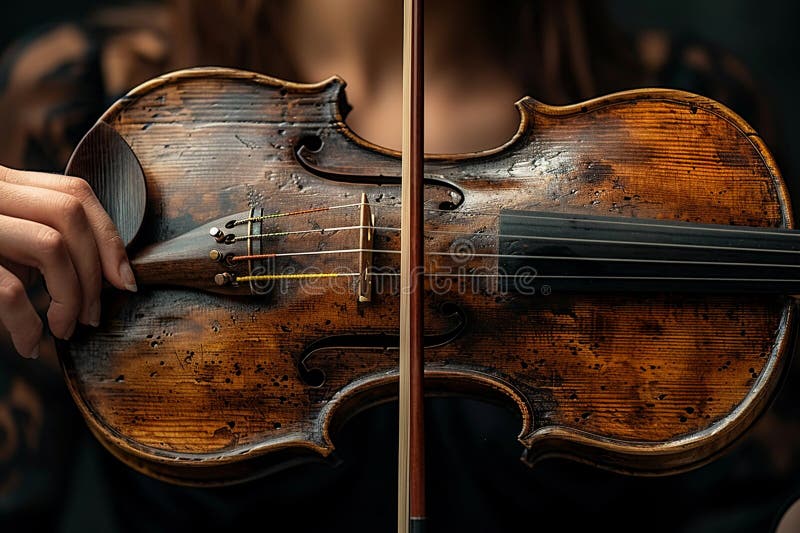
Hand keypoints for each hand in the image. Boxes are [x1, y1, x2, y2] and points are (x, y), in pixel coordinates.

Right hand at [0, 165, 136, 358]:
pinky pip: (8, 288)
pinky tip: (28, 344)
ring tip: (64, 329)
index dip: (110, 237)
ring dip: (71, 295)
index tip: (124, 280)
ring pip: (51, 244)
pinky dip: (28, 324)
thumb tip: (97, 272)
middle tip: (94, 315)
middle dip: (96, 271)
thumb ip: (35, 239)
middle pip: (71, 214)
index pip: (76, 192)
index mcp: (0, 182)